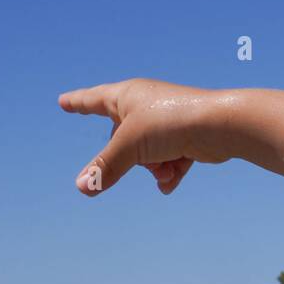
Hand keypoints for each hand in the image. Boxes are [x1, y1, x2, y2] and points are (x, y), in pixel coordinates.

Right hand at [58, 78, 227, 196]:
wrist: (220, 126)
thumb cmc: (172, 123)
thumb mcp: (131, 146)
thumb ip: (106, 167)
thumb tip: (83, 187)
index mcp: (127, 96)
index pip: (93, 99)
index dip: (78, 102)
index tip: (63, 102)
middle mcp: (146, 106)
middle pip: (122, 141)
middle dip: (132, 159)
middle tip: (148, 159)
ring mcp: (167, 122)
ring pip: (146, 156)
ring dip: (155, 168)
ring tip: (167, 168)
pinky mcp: (186, 138)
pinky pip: (169, 161)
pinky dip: (170, 171)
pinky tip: (173, 180)